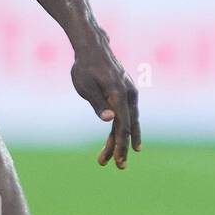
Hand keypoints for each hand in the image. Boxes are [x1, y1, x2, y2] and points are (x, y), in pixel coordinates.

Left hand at [70, 30, 140, 169]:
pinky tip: (117, 141)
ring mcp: (129, 93)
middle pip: (127, 126)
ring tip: (110, 160)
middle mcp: (129, 94)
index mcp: (118, 93)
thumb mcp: (85, 86)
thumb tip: (110, 120)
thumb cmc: (85, 67)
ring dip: (120, 141)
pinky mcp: (126, 93)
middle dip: (122, 148)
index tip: (118, 160)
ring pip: (127, 122)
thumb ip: (98, 103)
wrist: (93, 47)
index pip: (122, 125)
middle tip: (119, 167)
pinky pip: (126, 114)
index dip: (121, 145)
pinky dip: (122, 129)